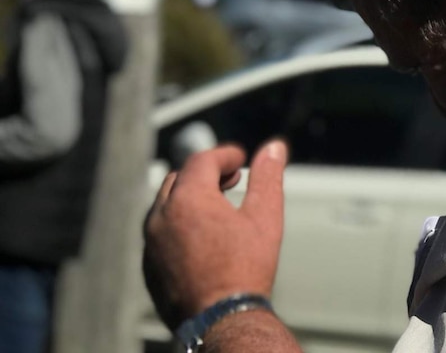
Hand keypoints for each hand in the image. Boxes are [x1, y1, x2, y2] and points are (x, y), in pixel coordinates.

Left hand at [143, 141, 287, 330]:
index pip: (202, 160)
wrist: (222, 320)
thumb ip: (268, 177)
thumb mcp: (265, 216)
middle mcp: (161, 216)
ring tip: (218, 208)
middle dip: (206, 173)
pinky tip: (203, 238)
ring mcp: (151, 243)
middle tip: (232, 180)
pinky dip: (179, 225)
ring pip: (166, 205)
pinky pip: (160, 233)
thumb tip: (275, 147)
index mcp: (189, 199)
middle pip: (180, 178)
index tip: (241, 159)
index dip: (225, 155)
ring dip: (190, 198)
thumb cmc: (245, 269)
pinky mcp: (148, 266)